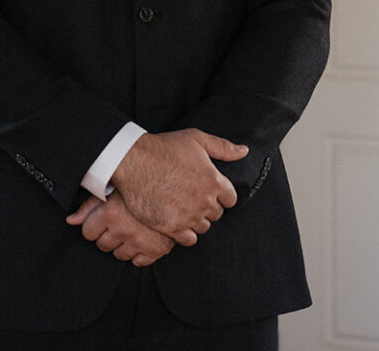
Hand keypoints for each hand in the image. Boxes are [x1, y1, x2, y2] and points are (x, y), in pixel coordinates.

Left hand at [66, 193, 173, 266]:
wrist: (175, 184)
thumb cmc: (140, 182)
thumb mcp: (113, 187)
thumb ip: (89, 205)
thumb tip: (70, 220)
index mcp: (110, 212)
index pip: (87, 232)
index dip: (93, 225)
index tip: (101, 218)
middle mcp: (123, 229)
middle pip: (102, 245)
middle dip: (107, 235)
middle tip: (117, 221)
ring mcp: (140, 241)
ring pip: (119, 255)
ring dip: (122, 244)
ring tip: (130, 228)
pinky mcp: (156, 250)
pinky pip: (139, 261)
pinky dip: (139, 252)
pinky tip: (142, 238)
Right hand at [111, 128, 245, 241]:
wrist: (135, 162)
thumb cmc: (165, 148)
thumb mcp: (197, 139)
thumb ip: (223, 147)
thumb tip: (244, 151)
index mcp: (214, 180)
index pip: (230, 199)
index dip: (220, 195)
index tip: (209, 191)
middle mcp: (205, 201)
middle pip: (216, 214)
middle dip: (208, 207)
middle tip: (193, 197)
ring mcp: (189, 216)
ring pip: (203, 227)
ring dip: (197, 220)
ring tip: (184, 208)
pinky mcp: (173, 228)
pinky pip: (189, 240)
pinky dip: (186, 233)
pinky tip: (177, 220)